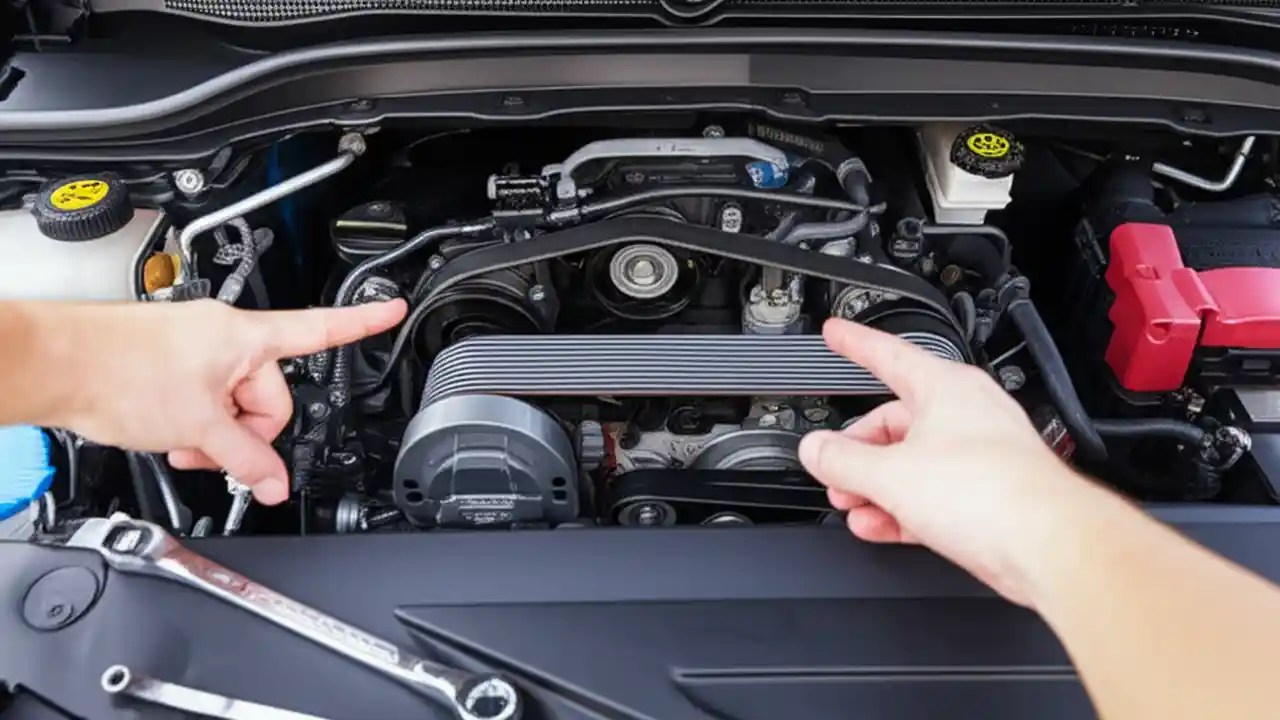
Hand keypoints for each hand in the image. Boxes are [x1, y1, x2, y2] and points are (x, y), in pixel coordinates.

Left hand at [46, 299, 405, 503]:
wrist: (56, 366)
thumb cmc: (118, 373)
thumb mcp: (198, 429)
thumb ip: (246, 460)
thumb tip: (275, 484)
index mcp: (246, 337)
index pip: (321, 328)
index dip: (362, 321)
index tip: (392, 309)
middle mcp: (225, 336)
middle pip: (269, 397)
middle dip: (246, 431)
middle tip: (213, 449)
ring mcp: (198, 349)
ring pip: (234, 405)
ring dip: (215, 434)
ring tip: (181, 443)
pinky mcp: (174, 362)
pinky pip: (206, 399)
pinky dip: (194, 424)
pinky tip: (169, 435)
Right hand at [799, 318, 1104, 606]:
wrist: (1049, 545)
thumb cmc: (992, 492)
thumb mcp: (890, 473)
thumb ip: (842, 460)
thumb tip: (817, 450)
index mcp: (947, 388)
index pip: (890, 354)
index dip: (856, 343)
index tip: (837, 333)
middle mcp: (966, 416)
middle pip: (894, 423)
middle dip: (856, 450)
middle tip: (830, 468)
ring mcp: (979, 457)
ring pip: (911, 463)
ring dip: (874, 485)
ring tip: (851, 503)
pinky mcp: (986, 497)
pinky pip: (930, 495)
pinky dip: (900, 508)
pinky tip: (878, 525)